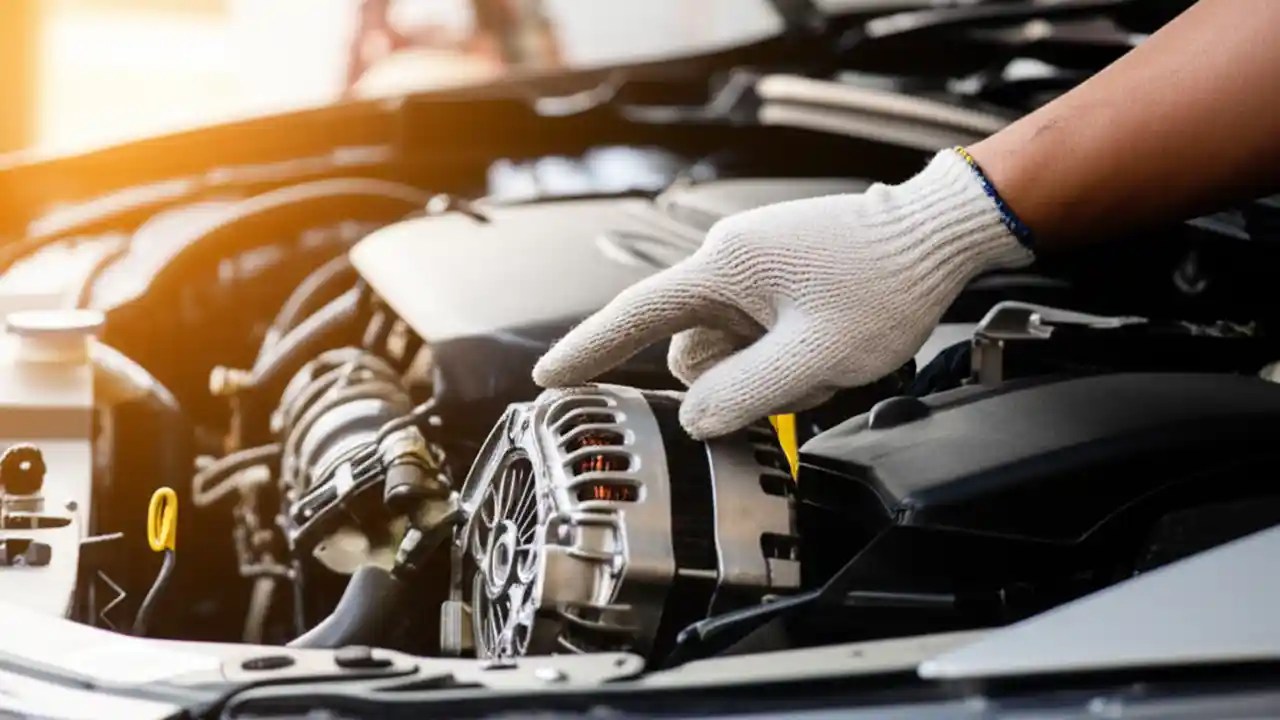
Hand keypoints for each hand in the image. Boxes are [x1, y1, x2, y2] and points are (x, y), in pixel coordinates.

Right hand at [533, 150, 1032, 437]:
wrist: (938, 235)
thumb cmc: (885, 284)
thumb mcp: (817, 356)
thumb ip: (747, 394)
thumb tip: (694, 419)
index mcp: (725, 268)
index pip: (637, 316)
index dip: (588, 351)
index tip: (549, 379)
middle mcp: (730, 262)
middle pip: (696, 348)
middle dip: (738, 379)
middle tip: (803, 373)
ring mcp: (756, 269)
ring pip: (731, 348)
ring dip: (769, 370)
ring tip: (826, 356)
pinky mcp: (779, 277)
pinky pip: (759, 333)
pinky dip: (786, 354)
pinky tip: (830, 343)